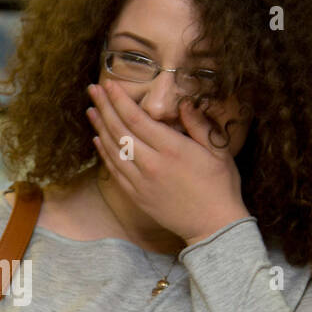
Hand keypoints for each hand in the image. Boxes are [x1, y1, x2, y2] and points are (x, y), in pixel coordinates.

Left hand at [86, 78, 249, 244]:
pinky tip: (98, 139)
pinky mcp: (137, 196)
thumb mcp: (218, 151)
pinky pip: (115, 170)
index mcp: (172, 149)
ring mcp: (141, 182)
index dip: (120, 100)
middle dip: (104, 107)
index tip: (109, 85)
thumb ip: (199, 125)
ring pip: (113, 150)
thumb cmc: (220, 186)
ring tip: (91, 109)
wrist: (213, 226)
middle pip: (119, 131)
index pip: (136, 119)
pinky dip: (104, 153)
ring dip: (99, 128)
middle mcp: (151, 164)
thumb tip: (184, 103)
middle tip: (93, 90)